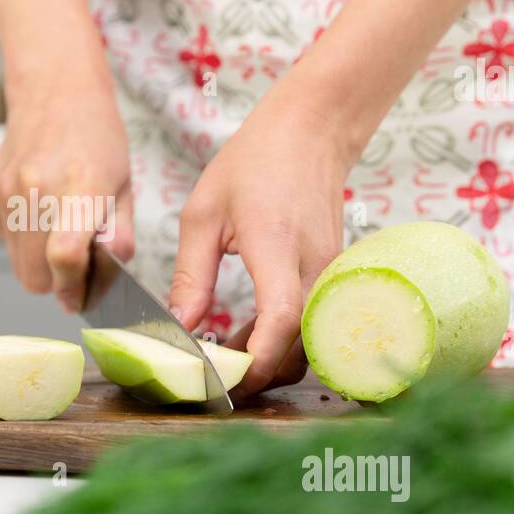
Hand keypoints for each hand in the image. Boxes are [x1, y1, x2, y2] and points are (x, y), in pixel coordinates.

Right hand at [0, 62, 133, 312]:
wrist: (55, 96)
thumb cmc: (96, 140)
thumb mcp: (125, 187)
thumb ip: (119, 237)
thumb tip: (104, 280)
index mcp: (79, 185)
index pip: (64, 257)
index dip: (74, 288)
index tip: (82, 295)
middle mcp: (35, 189)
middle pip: (35, 277)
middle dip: (57, 282)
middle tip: (77, 262)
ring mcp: (5, 194)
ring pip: (18, 267)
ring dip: (40, 263)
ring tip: (60, 228)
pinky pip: (6, 244)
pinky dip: (24, 242)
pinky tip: (40, 212)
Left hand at [169, 90, 352, 397]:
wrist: (311, 132)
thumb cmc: (254, 163)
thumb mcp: (203, 215)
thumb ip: (191, 276)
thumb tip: (180, 327)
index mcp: (277, 245)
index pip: (281, 318)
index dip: (256, 359)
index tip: (226, 382)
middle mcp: (315, 265)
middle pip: (299, 345)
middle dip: (260, 374)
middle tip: (214, 381)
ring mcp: (331, 273)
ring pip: (309, 341)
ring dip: (271, 359)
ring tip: (226, 356)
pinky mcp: (334, 276)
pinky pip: (313, 323)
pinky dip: (283, 340)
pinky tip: (247, 334)